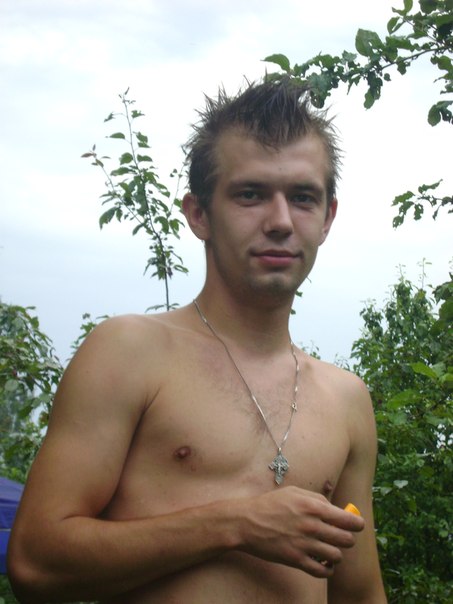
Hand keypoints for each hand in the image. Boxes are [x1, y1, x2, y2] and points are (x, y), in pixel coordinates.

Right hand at [237, 487, 363, 576]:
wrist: (246, 522)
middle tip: (341, 537)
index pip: (349, 520)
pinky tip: (323, 564)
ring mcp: (304, 545)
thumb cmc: (270, 504)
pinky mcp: (296, 560)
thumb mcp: (294, 492)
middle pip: (346, 540)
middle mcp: (312, 526)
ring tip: (329, 550)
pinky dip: (327, 570)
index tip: (356, 525)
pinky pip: (322, 572)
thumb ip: (317, 499)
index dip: (357, 524)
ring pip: (336, 557)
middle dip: (347, 539)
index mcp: (314, 507)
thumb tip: (336, 509)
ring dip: (336, 554)